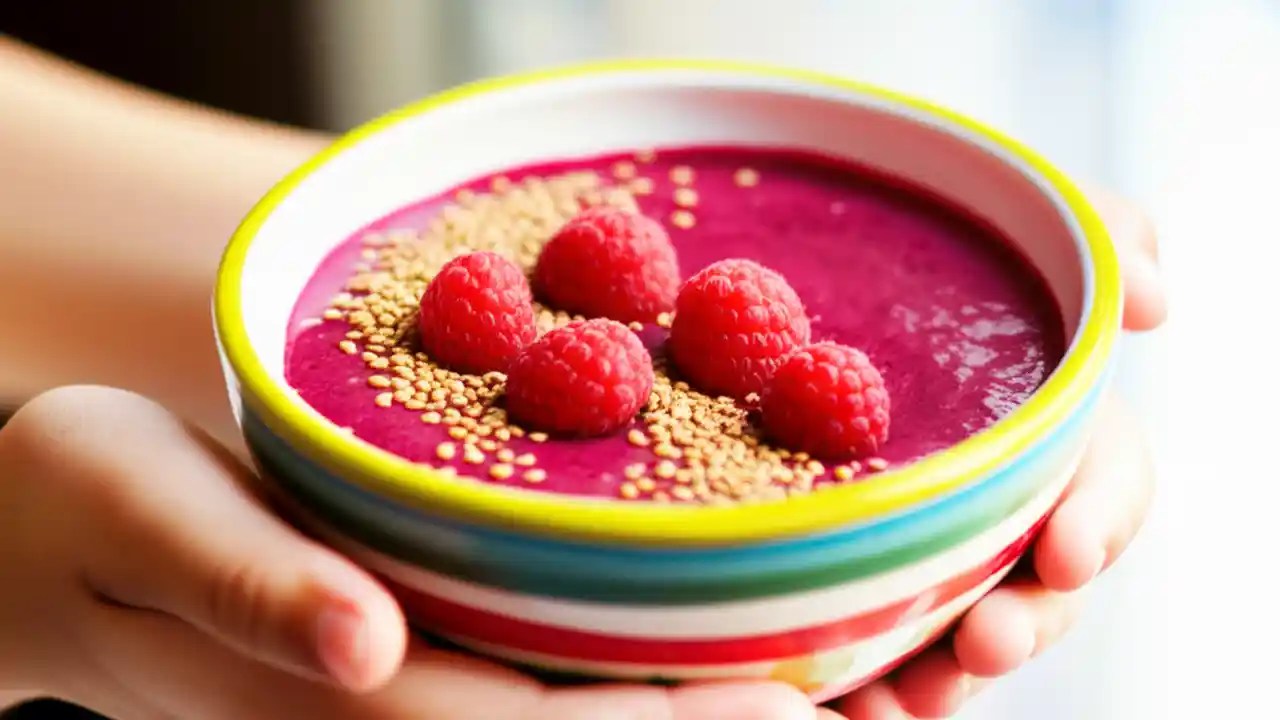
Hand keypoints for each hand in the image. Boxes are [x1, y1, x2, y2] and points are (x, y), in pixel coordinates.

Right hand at [0, 386, 816, 718]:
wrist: (63, 530)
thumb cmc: (89, 513)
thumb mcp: (146, 515)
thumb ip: (250, 584)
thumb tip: (363, 642)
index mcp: (359, 694)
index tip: (798, 717)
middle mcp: (417, 702)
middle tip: (888, 707)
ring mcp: (432, 682)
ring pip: (601, 710)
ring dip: (727, 704)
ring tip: (872, 679)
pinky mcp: (437, 644)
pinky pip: (568, 665)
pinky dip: (668, 658)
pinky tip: (750, 627)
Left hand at [830, 190, 1167, 718]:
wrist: (831, 283)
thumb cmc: (944, 262)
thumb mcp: (1029, 227)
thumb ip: (1106, 241)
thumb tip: (1156, 301)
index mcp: (1061, 441)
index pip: (1108, 494)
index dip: (1101, 525)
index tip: (1068, 552)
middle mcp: (1008, 510)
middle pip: (1037, 594)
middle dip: (1024, 626)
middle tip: (987, 646)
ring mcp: (940, 551)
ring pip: (956, 638)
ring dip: (940, 679)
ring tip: (899, 701)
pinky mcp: (864, 573)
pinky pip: (870, 641)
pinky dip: (860, 674)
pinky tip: (833, 690)